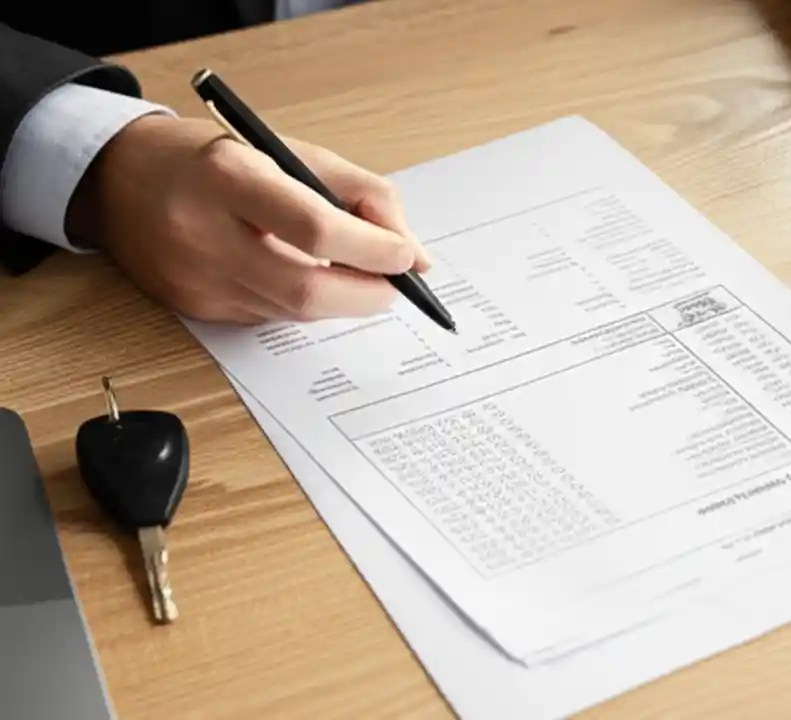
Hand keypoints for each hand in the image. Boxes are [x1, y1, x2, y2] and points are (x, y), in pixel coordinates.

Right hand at [68, 115, 429, 322]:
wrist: (118, 178)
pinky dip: (304, 302)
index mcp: (229, 177)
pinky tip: (304, 276)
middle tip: (396, 284)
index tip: (407, 255)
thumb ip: (361, 195)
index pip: (317, 228)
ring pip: (295, 311)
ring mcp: (196, 280)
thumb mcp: (288, 150)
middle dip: (368, 294)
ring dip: (342, 299)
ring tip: (358, 274)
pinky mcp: (195, 309)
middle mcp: (204, 233)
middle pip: (308, 290)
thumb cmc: (212, 159)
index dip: (373, 249)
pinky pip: (271, 317)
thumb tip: (414, 254)